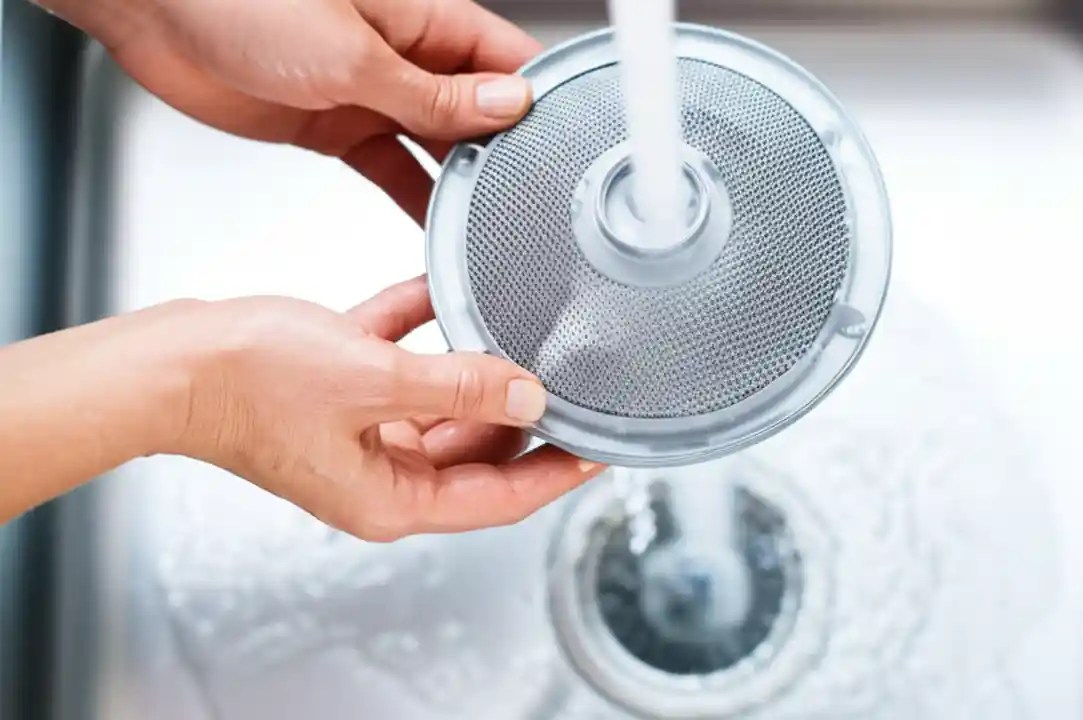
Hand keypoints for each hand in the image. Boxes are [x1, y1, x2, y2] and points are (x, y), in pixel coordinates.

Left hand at [50, 0, 540, 222]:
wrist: (154, 13)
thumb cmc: (242, 0)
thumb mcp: (354, 55)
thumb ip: (431, 92)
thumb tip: (507, 107)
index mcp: (423, 20)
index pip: (507, 61)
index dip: (539, 101)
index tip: (567, 144)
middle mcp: (405, 56)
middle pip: (478, 110)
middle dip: (505, 151)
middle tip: (529, 199)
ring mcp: (372, 92)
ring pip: (438, 145)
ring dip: (461, 182)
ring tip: (490, 225)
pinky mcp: (336, 126)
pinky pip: (392, 168)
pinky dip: (413, 199)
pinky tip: (436, 228)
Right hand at [167, 277, 604, 539]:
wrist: (164, 360)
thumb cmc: (245, 385)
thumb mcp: (373, 380)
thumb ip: (461, 384)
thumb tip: (529, 392)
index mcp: (391, 498)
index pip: (501, 496)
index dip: (557, 471)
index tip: (602, 447)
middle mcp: (379, 473)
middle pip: (477, 449)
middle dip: (522, 412)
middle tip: (570, 374)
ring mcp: (358, 433)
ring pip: (442, 404)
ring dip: (474, 367)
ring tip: (520, 330)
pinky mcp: (337, 391)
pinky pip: (399, 361)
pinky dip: (421, 329)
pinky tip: (443, 290)